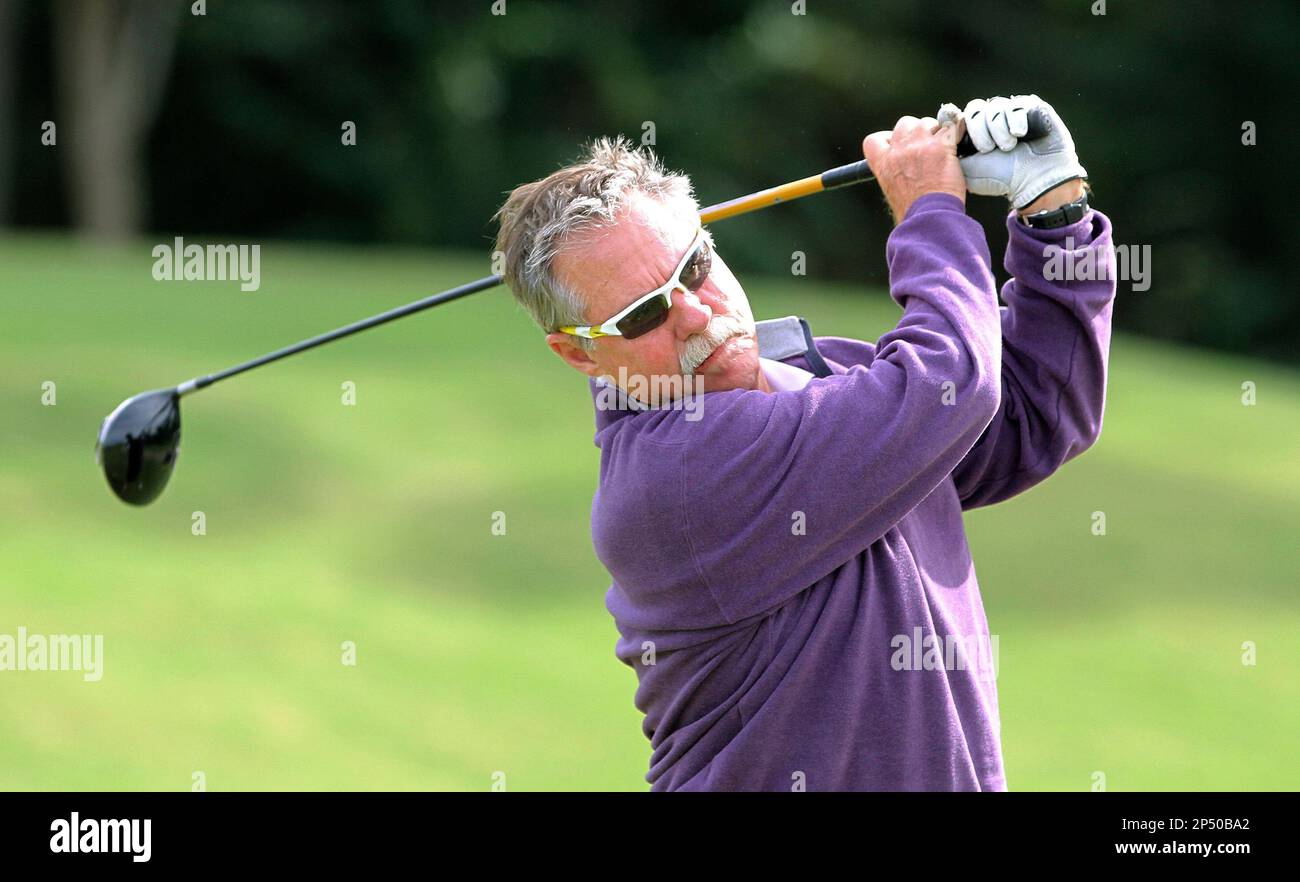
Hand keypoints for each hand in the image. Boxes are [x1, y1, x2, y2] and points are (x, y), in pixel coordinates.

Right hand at [862, 115, 965, 223]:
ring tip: (943, 150)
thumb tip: (906, 168)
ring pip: (927, 123)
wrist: (929, 218)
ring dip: (936, 132)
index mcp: (882, 164)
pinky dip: (956, 131)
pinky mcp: (941, 146)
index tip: (896, 144)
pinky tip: (958, 142)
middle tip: (927, 147)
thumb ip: (896, 173)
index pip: (873, 140)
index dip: (887, 138)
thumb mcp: (893, 192)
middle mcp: (898, 151)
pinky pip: (950, 126)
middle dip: (916, 131)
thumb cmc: (914, 212)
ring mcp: (919, 146)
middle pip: (904, 124)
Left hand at [956, 94, 1087, 209]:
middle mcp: (993, 120)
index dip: (958, 122)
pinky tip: (1020, 134)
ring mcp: (1013, 113)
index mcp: (976, 132)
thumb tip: (934, 136)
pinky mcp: (1034, 109)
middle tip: (986, 149)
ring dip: (998, 128)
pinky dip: (1016, 119)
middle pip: (975, 108)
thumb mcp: (967, 170)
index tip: (960, 136)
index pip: (961, 116)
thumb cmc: (1001, 178)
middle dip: (979, 129)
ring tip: (1007, 146)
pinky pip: (1018, 104)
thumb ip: (950, 152)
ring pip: (995, 106)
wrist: (1034, 182)